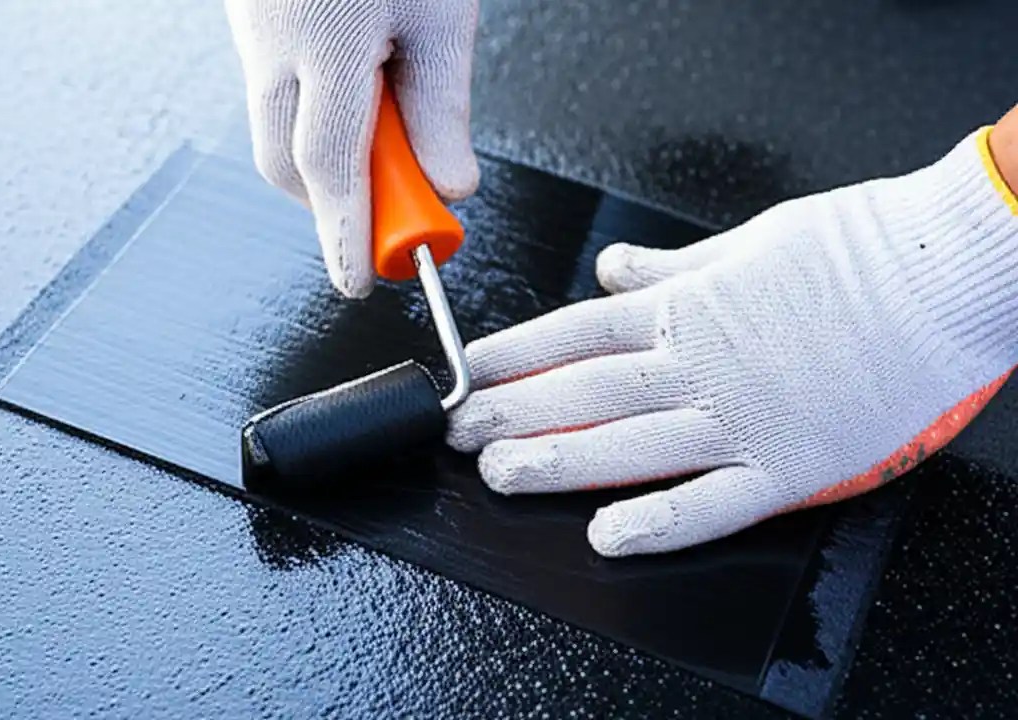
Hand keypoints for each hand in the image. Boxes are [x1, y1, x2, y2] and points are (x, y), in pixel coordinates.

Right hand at [224, 0, 479, 297]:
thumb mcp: (441, 16)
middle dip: (336, 202)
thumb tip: (446, 187)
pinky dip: (309, 114)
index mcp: (326, 40)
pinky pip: (272, 91)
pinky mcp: (247, 21)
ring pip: (275, 129)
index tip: (359, 279)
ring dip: (324, 156)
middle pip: (286, 163)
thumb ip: (440, 106)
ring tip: (385, 135)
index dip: (346, 235)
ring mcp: (250, 31)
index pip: (328, 166)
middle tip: (395, 211)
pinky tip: (351, 90)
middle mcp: (271, 42)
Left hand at [447, 128, 1017, 556]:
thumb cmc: (860, 249)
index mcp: (688, 307)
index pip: (574, 333)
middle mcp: (700, 364)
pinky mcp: (789, 466)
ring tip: (498, 473)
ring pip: (626, 446)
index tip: (465, 373)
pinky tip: (605, 535)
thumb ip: (671, 268)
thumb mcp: (747, 240)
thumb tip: (613, 270)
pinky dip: (656, 523)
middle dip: (509, 411)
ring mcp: (740, 418)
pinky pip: (710, 503)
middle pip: (582, 390)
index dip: (511, 355)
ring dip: (553, 462)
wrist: (947, 271)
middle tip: (454, 431)